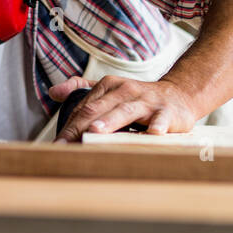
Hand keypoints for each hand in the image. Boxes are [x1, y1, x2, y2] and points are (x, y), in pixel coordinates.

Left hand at [49, 75, 198, 141]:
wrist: (179, 95)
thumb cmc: (139, 98)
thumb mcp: (110, 89)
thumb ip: (81, 89)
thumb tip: (53, 93)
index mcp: (109, 86)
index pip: (84, 108)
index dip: (68, 128)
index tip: (56, 146)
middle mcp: (126, 91)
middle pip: (98, 110)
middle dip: (80, 128)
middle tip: (65, 145)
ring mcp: (146, 101)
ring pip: (125, 111)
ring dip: (111, 121)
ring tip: (96, 131)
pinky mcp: (167, 112)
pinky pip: (160, 120)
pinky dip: (156, 126)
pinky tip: (152, 133)